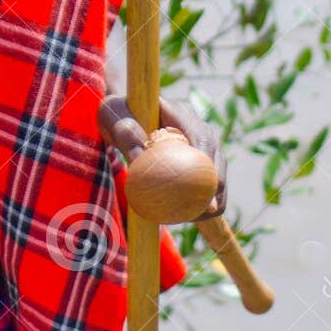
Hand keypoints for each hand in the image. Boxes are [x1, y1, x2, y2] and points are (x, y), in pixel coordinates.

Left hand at [97, 71, 226, 219]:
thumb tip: (139, 158)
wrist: (120, 115)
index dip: (208, 161)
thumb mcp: (114, 118)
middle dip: (216, 185)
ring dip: (212, 196)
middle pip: (216, 157)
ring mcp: (198, 143)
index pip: (203, 136)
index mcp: (180, 112)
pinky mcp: (194, 159)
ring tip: (196, 218)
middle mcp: (195, 126)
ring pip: (216, 171)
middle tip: (206, 211)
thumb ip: (126, 134)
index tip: (204, 185)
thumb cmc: (116, 114)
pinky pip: (205, 181)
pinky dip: (202, 200)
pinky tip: (190, 217)